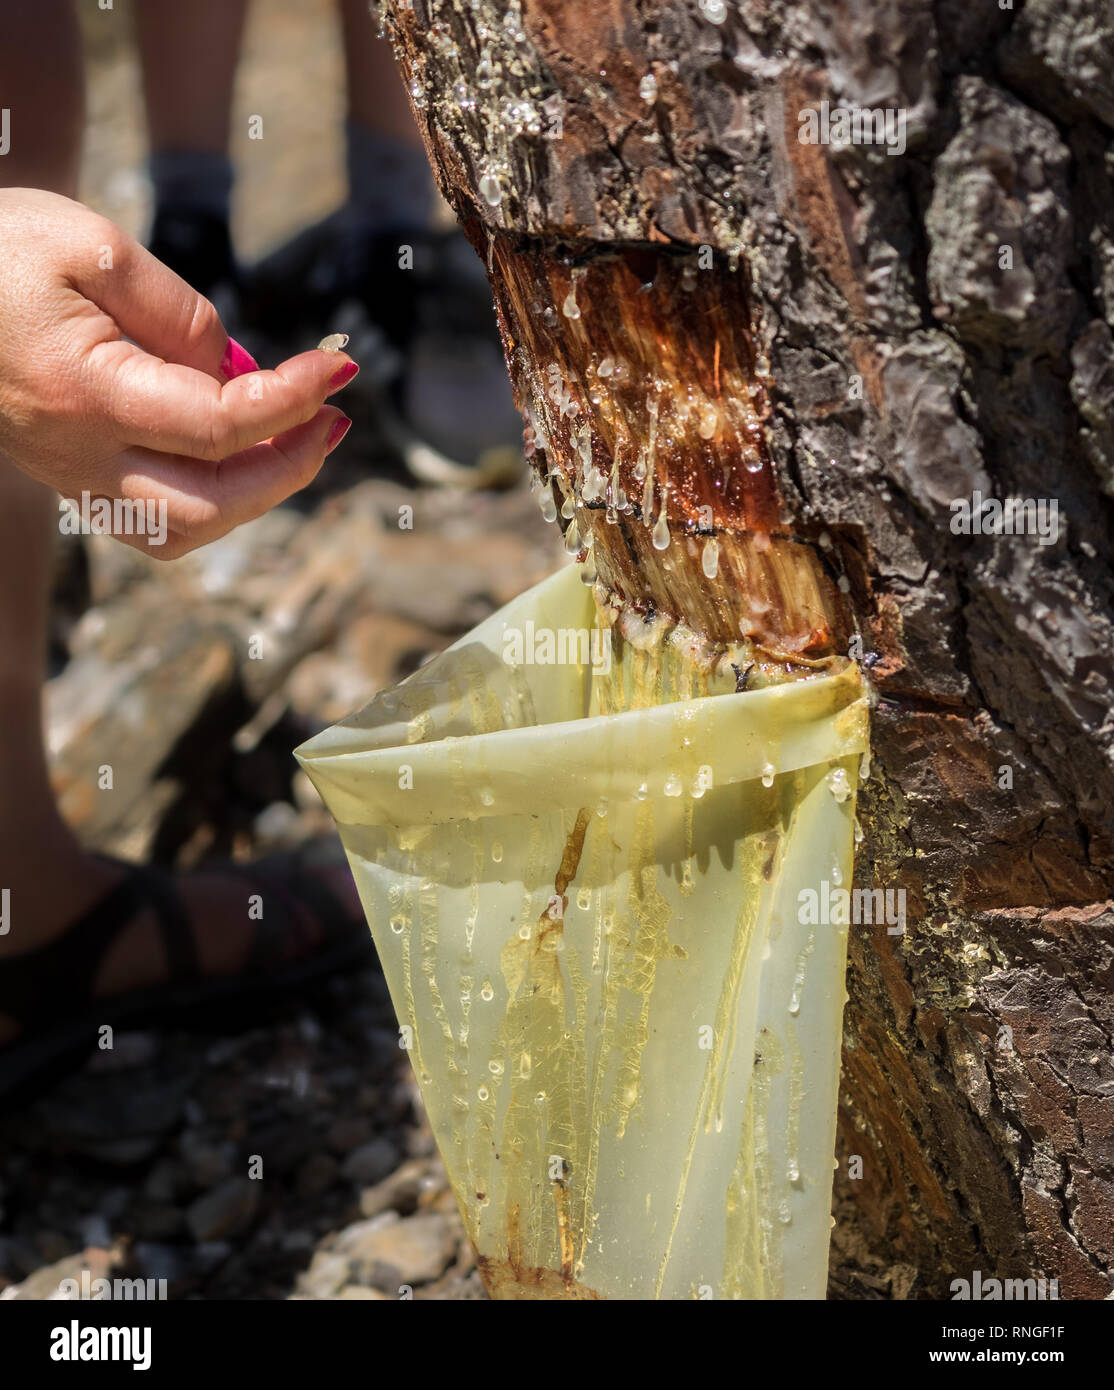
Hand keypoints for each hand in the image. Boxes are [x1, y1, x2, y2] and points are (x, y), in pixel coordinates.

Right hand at [0, 187, 358, 557]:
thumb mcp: (94, 246)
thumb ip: (180, 313)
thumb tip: (236, 371)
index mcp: (88, 393)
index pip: (220, 425)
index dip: (294, 401)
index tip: (339, 368)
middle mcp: (80, 455)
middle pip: (211, 507)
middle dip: (288, 469)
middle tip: (334, 420)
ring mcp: (73, 477)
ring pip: (184, 530)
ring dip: (256, 496)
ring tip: (300, 439)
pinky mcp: (73, 478)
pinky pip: (157, 518)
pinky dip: (216, 498)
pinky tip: (242, 453)